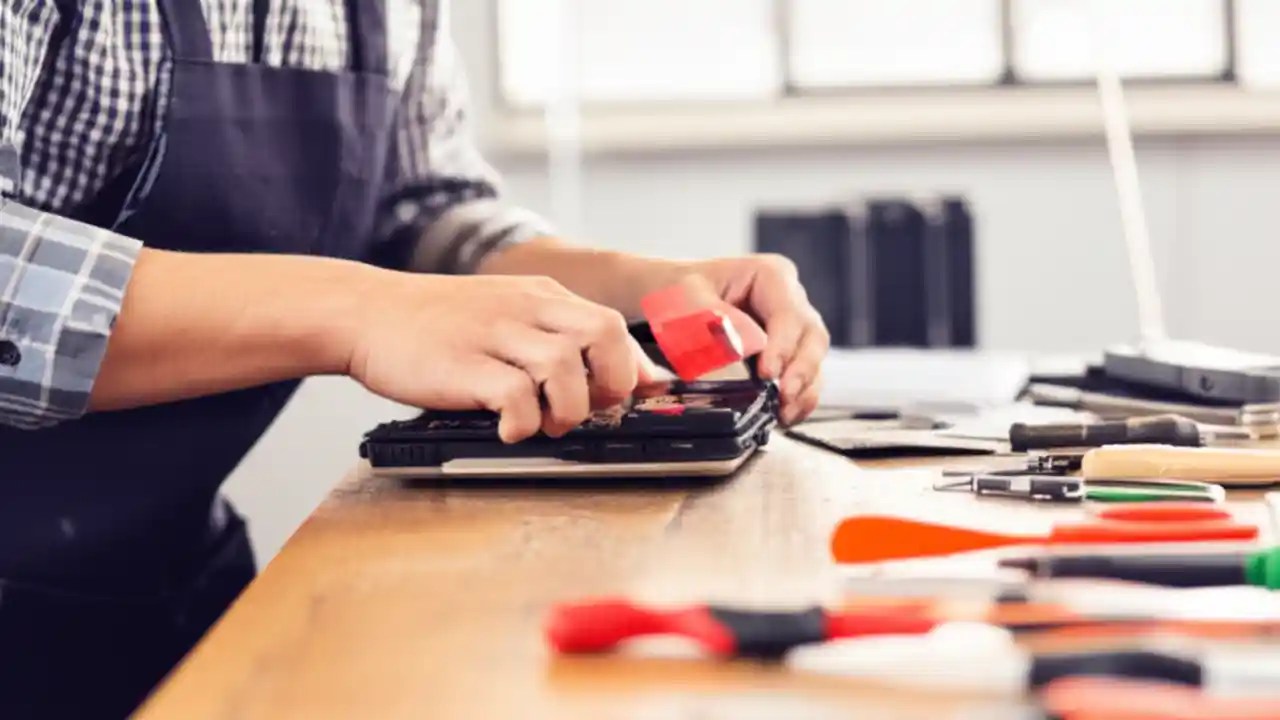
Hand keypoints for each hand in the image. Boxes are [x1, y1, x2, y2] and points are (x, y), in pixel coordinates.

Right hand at [346, 273, 658, 442]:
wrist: (365, 311)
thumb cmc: (438, 322)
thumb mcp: (506, 313)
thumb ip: (557, 337)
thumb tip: (617, 374)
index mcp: (541, 297)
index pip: (614, 324)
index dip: (636, 368)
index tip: (638, 400)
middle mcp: (524, 308)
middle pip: (605, 332)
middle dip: (613, 380)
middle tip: (590, 408)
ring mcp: (493, 333)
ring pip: (564, 364)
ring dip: (569, 407)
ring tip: (546, 422)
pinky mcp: (462, 363)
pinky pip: (513, 394)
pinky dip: (522, 422)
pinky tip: (508, 429)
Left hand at [683, 255, 829, 424]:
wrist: (665, 299)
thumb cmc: (676, 290)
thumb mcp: (687, 299)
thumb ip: (715, 319)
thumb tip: (746, 345)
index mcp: (770, 277)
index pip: (788, 313)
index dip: (783, 346)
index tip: (768, 373)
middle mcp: (788, 300)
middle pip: (811, 336)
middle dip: (802, 370)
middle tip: (783, 397)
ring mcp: (789, 329)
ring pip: (812, 360)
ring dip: (804, 390)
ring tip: (784, 414)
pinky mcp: (783, 355)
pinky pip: (801, 378)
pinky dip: (797, 399)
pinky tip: (784, 416)